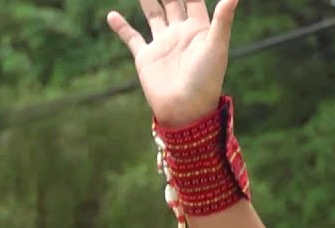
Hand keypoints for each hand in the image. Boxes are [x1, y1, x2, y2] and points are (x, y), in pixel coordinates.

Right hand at [107, 0, 239, 126]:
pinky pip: (132, 38)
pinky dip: (121, 27)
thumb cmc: (206, 79)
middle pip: (172, 2)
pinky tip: (111, 15)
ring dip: (146, 0)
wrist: (186, 109)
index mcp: (199, 29)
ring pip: (153, 14)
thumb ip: (223, 19)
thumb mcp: (216, 46)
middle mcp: (180, 34)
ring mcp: (163, 44)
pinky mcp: (146, 57)